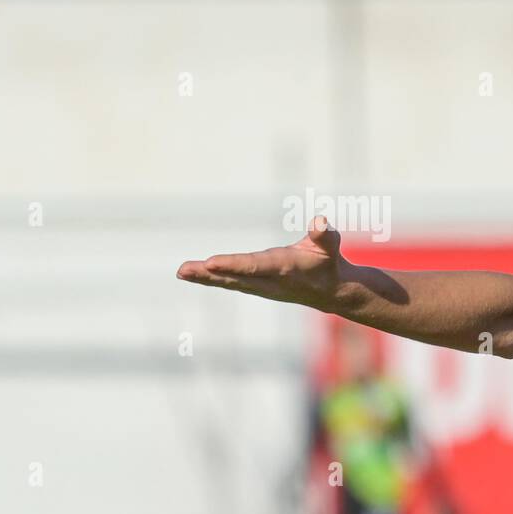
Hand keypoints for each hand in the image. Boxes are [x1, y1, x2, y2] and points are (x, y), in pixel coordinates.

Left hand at [177, 216, 345, 310]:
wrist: (331, 291)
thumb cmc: (328, 261)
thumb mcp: (330, 245)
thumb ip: (323, 234)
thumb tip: (319, 222)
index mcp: (283, 268)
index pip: (254, 266)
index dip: (232, 265)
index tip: (210, 263)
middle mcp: (268, 280)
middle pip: (233, 276)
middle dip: (208, 273)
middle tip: (184, 270)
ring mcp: (260, 286)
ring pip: (227, 281)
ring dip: (203, 277)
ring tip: (181, 271)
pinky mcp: (255, 286)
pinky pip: (228, 282)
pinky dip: (210, 278)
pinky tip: (192, 274)